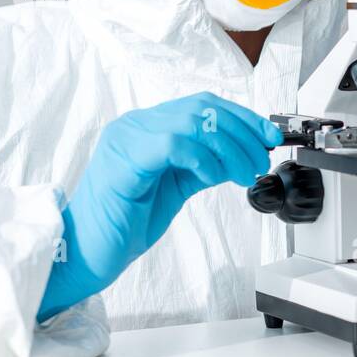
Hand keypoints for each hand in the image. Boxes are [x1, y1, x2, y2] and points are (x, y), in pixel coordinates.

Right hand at [38, 92, 281, 319]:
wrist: (87, 251)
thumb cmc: (125, 221)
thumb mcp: (176, 186)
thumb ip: (203, 166)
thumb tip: (241, 154)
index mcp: (147, 127)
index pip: (203, 106)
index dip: (243, 118)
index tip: (269, 137)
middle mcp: (135, 125)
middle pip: (202, 108)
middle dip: (243, 132)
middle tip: (260, 160)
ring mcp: (126, 139)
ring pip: (191, 122)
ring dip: (229, 148)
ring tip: (244, 174)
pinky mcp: (123, 161)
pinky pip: (172, 144)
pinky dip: (203, 158)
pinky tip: (214, 176)